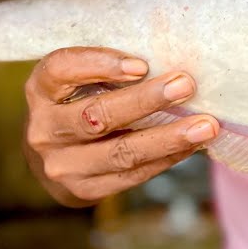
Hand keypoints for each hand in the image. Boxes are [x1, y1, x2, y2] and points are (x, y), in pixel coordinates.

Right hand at [22, 47, 218, 207]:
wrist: (54, 158)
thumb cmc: (79, 102)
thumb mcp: (79, 79)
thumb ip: (110, 68)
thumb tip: (171, 58)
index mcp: (41, 90)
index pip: (61, 69)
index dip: (99, 64)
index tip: (141, 64)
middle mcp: (44, 129)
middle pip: (97, 115)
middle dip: (145, 100)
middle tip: (186, 85)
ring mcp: (62, 164)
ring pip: (120, 151)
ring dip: (168, 138)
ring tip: (206, 126)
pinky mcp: (82, 190)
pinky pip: (131, 175)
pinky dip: (166, 158)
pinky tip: (192, 145)